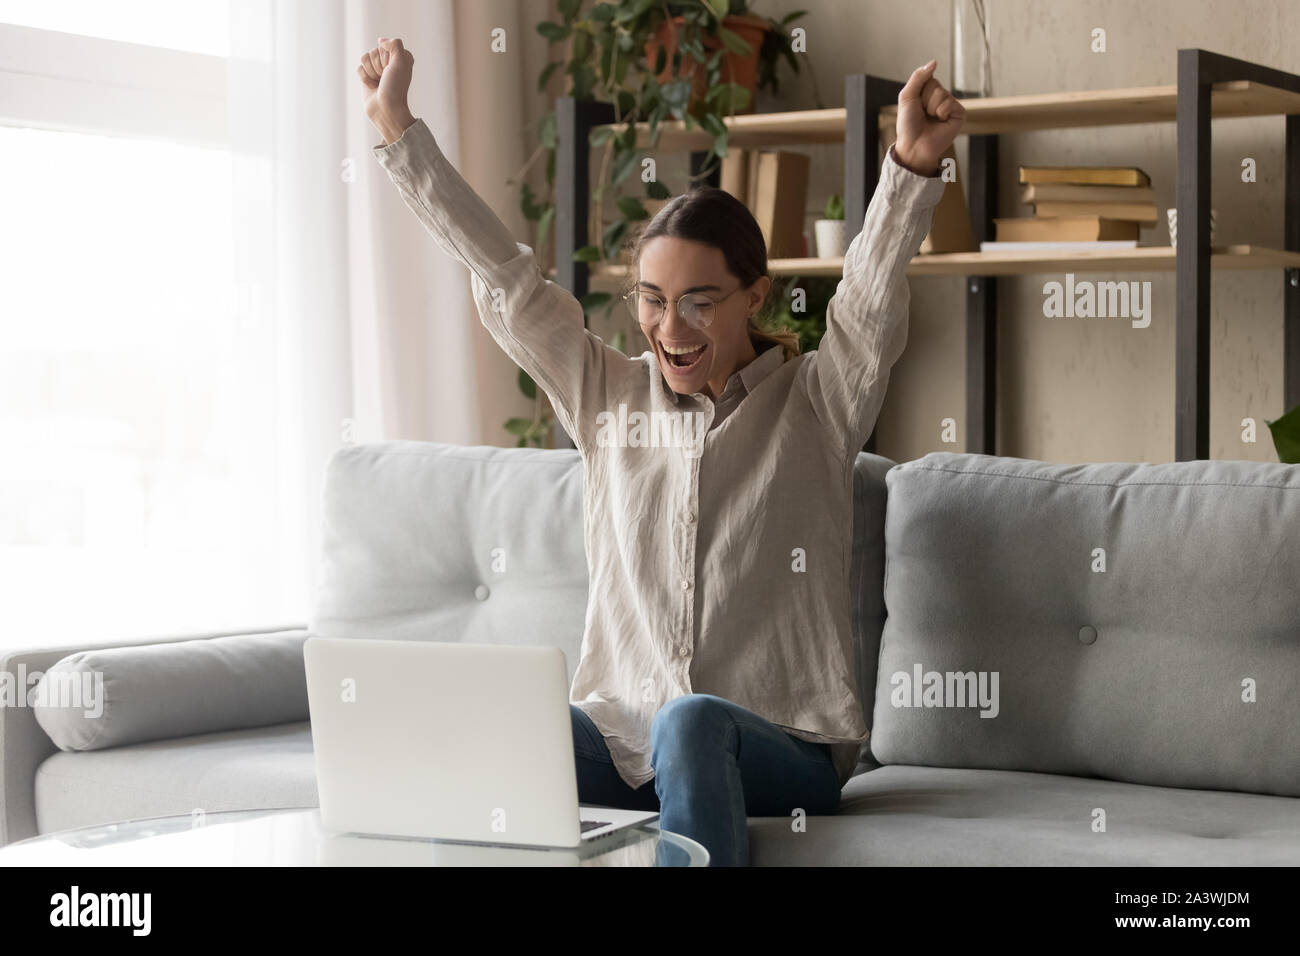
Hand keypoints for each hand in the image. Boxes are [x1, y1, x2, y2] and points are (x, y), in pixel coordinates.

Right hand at [357, 37, 415, 143]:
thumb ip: (395, 44)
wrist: (386, 110)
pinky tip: (372, 86)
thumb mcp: (401, 62)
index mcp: (401, 57)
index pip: (384, 46)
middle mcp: (389, 62)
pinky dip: (364, 78)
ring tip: (378, 83)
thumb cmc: (395, 87)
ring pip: (364, 58)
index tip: (391, 71)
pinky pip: (359, 68)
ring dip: (370, 72)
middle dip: (377, 66)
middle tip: (385, 78)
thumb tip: (381, 40)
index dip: (386, 58)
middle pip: (373, 51)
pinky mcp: (368, 77)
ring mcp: (378, 70)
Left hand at [894, 60, 965, 176]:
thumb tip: (934, 62)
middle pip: (935, 84)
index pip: (928, 77)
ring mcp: (951, 105)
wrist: (914, 145)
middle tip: (923, 114)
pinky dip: (941, 113)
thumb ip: (918, 77)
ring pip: (941, 94)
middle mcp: (941, 97)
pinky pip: (949, 103)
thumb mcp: (907, 96)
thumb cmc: (908, 125)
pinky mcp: (959, 114)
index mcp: (929, 92)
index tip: (915, 105)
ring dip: (931, 107)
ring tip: (930, 119)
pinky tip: (940, 122)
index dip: (918, 91)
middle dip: (924, 100)